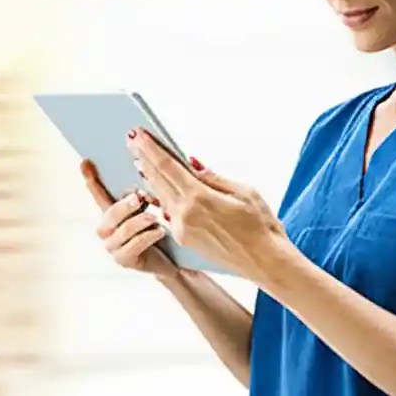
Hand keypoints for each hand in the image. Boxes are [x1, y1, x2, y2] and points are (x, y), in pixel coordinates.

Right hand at [79, 159, 179, 280]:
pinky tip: (160, 231)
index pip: (99, 193)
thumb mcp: (154, 208)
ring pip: (123, 230)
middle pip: (110, 213)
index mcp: (112, 213)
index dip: (91, 178)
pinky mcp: (124, 260)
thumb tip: (148, 170)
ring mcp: (113, 246)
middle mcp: (107, 229)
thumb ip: (147, 194)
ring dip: (139, 221)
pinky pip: (133, 246)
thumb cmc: (160, 230)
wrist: (171, 260)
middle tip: (139, 198)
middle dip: (125, 205)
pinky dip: (147, 236)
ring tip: (154, 216)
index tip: (86, 161)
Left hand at [125, 128, 293, 282]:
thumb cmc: (260, 225)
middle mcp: (185, 215)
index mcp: (199, 199)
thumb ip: (212, 177)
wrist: (265, 262)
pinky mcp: (183, 239)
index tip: (138, 134)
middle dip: (143, 158)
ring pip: (160, 196)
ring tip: (138, 159)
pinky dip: (159, 195)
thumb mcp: (243, 192)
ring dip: (148, 176)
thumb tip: (190, 163)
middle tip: (131, 141)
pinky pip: (167, 211)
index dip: (150, 149)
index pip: (167, 167)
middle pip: (157, 180)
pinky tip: (154, 186)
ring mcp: (181, 229)